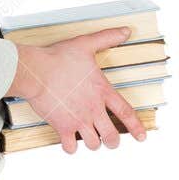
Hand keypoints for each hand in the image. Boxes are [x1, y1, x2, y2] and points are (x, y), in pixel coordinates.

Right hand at [7, 26, 148, 153]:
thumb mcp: (86, 44)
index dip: (136, 127)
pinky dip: (71, 148)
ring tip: (90, 139)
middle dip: (113, 142)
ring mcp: (78, 120)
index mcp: (102, 92)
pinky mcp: (62, 127)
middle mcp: (93, 109)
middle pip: (111, 136)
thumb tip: (125, 31)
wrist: (36, 71)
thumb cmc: (58, 58)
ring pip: (93, 144)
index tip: (142, 137)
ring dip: (93, 144)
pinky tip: (70, 142)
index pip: (126, 113)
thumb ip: (107, 38)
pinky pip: (70, 147)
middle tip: (110, 141)